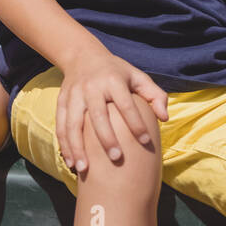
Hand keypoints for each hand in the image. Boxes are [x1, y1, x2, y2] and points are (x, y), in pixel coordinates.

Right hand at [56, 48, 167, 174]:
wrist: (82, 55)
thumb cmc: (116, 71)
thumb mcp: (137, 76)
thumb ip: (154, 95)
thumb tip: (165, 117)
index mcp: (113, 80)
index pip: (126, 104)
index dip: (136, 123)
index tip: (146, 141)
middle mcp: (92, 87)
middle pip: (98, 115)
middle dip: (106, 138)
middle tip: (116, 157)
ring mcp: (74, 94)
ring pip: (73, 123)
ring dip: (77, 147)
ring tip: (84, 169)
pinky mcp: (62, 101)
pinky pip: (61, 125)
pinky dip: (64, 145)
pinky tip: (71, 162)